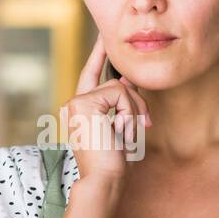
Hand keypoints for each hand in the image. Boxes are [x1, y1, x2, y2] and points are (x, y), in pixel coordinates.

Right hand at [63, 34, 151, 183]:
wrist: (103, 179)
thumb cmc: (113, 162)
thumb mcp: (120, 127)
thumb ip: (121, 103)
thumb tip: (128, 80)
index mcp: (79, 110)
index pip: (90, 76)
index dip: (98, 56)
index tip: (102, 37)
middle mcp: (74, 103)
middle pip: (113, 82)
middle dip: (134, 99)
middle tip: (145, 121)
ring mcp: (76, 102)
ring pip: (119, 87)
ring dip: (134, 110)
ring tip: (131, 133)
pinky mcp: (85, 102)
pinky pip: (120, 93)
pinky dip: (129, 112)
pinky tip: (124, 130)